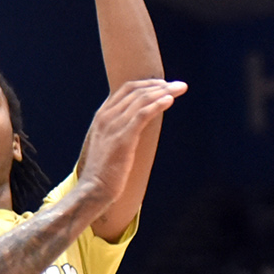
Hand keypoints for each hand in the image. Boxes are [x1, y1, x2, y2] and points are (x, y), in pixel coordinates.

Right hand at [73, 78, 183, 211]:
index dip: (148, 84)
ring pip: (141, 99)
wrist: (93, 189)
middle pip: (136, 91)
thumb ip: (118, 131)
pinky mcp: (123, 138)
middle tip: (178, 85)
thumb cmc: (103, 171)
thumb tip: (135, 127)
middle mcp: (106, 116)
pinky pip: (143, 114)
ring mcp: (113, 126)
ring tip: (179, 89)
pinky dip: (158, 105)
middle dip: (159, 85)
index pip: (127, 89)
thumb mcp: (107, 144)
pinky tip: (170, 100)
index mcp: (102, 116)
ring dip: (163, 92)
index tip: (165, 85)